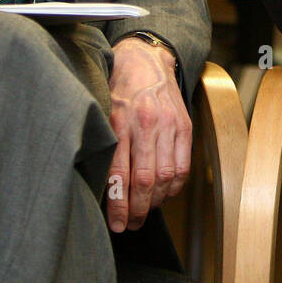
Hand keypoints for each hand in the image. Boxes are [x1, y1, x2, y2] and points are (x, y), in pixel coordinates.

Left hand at [105, 36, 190, 231]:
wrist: (145, 58)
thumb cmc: (117, 87)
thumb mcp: (100, 110)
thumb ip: (101, 143)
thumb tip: (97, 185)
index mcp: (119, 121)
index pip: (119, 174)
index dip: (119, 206)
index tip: (117, 224)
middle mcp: (145, 123)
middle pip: (145, 181)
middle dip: (138, 210)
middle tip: (131, 225)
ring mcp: (168, 124)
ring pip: (166, 177)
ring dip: (157, 202)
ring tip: (146, 211)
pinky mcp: (184, 125)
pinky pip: (183, 166)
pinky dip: (174, 186)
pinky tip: (164, 193)